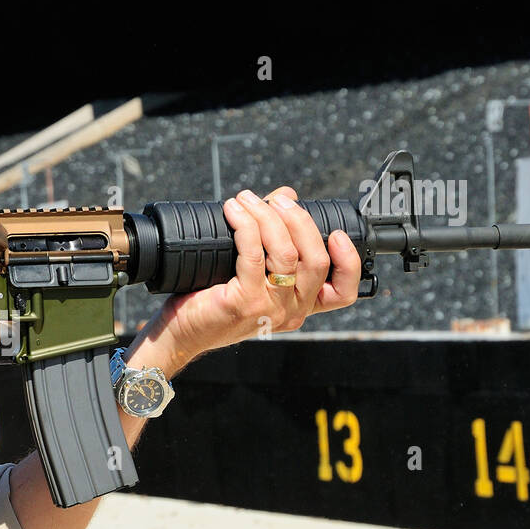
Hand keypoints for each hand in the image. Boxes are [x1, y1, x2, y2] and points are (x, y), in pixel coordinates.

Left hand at [129, 187, 361, 376]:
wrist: (181, 333)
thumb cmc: (214, 301)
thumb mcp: (252, 271)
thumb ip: (274, 236)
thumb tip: (287, 195)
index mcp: (299, 306)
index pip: (343, 293)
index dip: (348, 261)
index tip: (337, 233)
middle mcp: (291, 311)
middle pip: (316, 260)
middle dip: (299, 220)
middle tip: (277, 200)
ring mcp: (269, 309)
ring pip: (286, 253)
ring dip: (267, 216)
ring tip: (247, 200)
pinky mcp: (244, 302)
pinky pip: (253, 253)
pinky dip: (245, 224)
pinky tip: (234, 211)